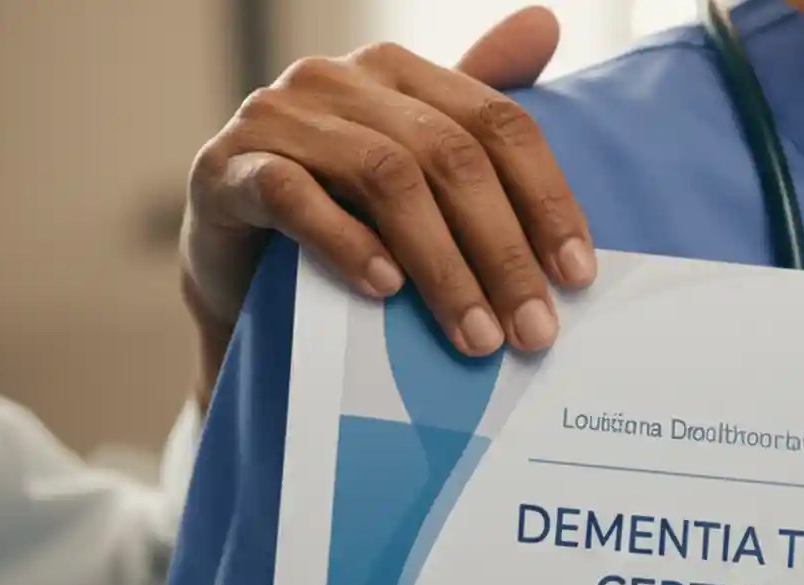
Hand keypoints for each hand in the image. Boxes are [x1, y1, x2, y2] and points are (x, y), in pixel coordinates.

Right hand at [181, 7, 594, 405]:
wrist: (238, 271)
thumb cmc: (341, 215)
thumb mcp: (417, 167)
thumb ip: (478, 113)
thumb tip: (546, 22)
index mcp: (398, 71)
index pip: (496, 123)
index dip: (545, 199)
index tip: (577, 276)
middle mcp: (338, 79)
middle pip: (449, 155)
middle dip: (502, 250)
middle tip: (533, 329)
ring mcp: (278, 116)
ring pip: (386, 178)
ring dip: (442, 265)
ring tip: (476, 334)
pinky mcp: (227, 167)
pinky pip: (294, 197)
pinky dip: (347, 243)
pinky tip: (386, 290)